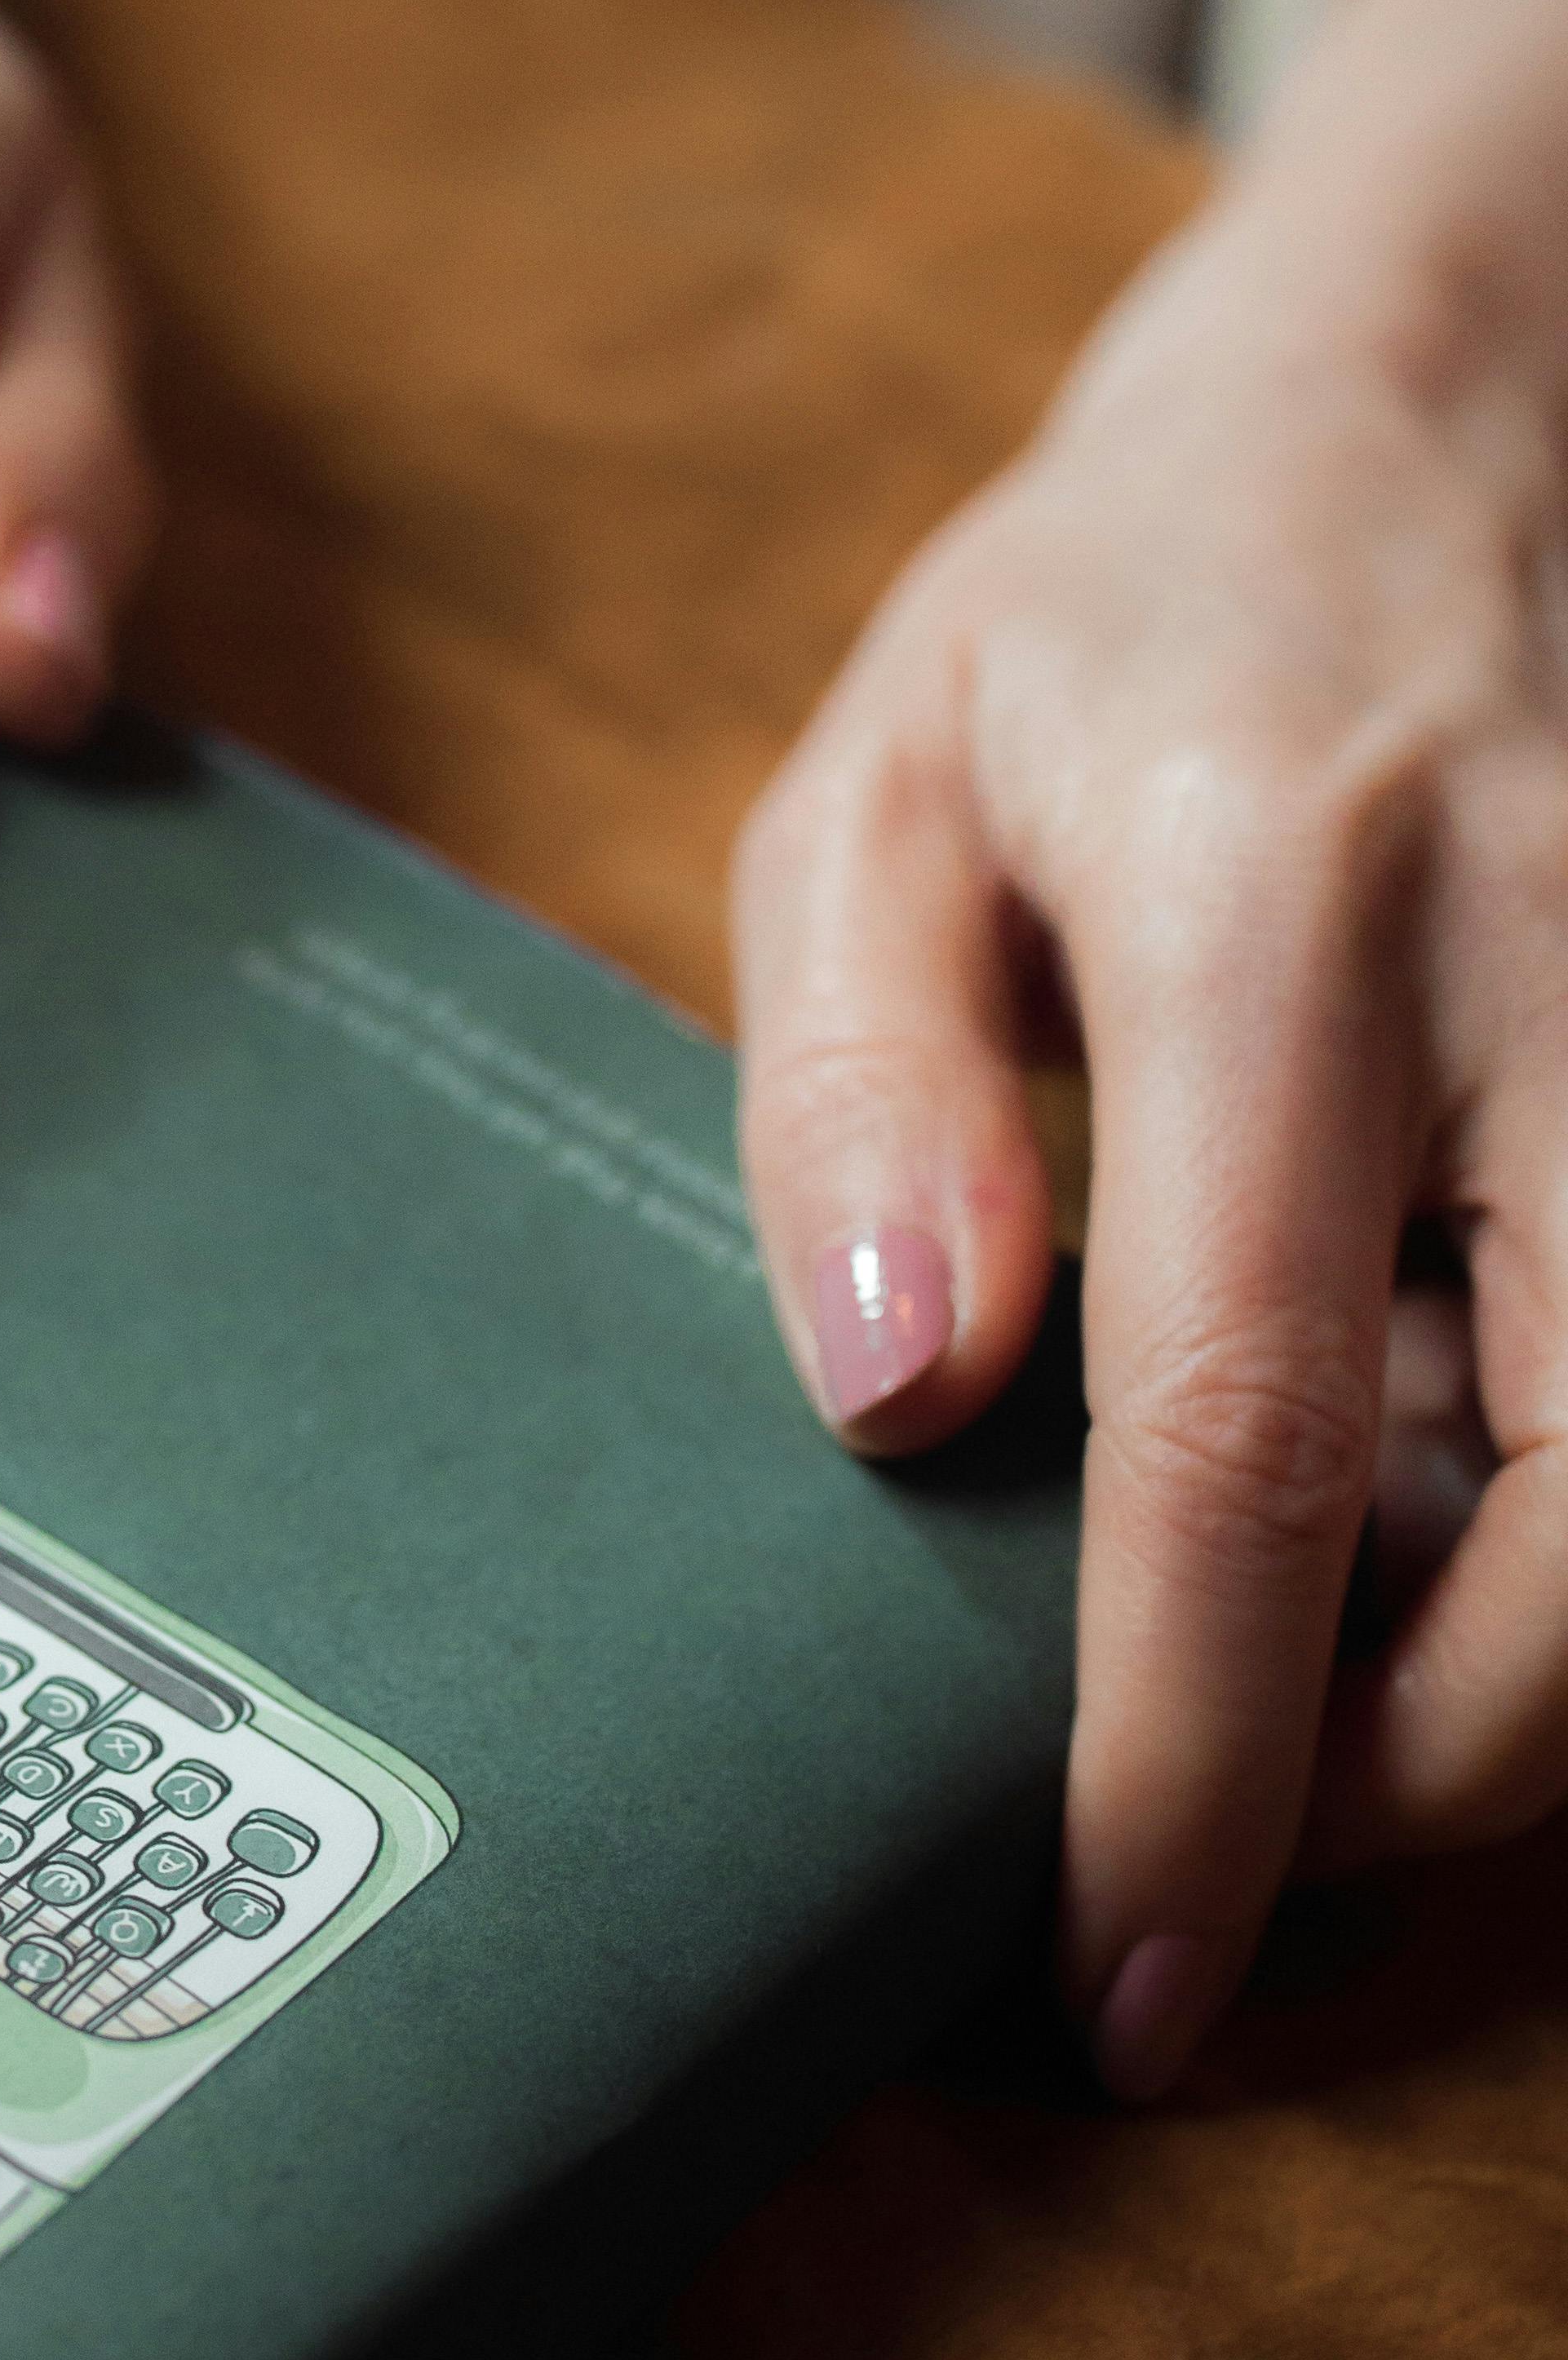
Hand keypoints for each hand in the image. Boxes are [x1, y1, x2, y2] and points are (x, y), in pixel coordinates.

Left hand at [732, 0, 1567, 2095]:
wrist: (1450, 393)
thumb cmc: (1125, 611)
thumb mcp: (887, 792)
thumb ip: (863, 1097)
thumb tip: (912, 1403)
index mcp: (1268, 906)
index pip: (1246, 1432)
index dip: (1186, 1752)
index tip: (1111, 1966)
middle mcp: (1558, 988)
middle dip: (1404, 1793)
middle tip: (1206, 1861)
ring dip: (1513, 1697)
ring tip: (1291, 1693)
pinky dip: (1565, 1532)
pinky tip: (1417, 1482)